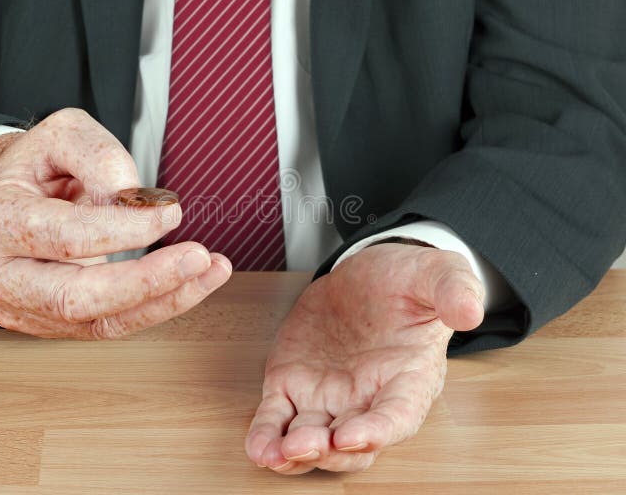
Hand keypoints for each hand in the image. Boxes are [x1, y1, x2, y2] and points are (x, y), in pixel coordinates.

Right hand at [0, 108, 230, 338]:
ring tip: (210, 271)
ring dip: (164, 300)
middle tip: (198, 258)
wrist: (6, 199)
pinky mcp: (50, 324)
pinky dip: (157, 307)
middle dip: (145, 282)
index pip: (65, 236)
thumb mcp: (62, 134)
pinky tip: (193, 285)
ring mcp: (21, 308)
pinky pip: (110, 325)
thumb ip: (100, 157)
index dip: (124, 228)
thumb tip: (137, 202)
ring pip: (100, 321)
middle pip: (76, 297)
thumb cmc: (35, 166)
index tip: (171, 213)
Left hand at [245, 243, 483, 472]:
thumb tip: (470, 311)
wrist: (366, 275)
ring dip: (295, 453)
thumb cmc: (407, 281)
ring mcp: (328, 397)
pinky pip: (278, 418)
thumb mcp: (436, 274)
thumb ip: (454, 289)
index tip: (355, 434)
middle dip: (330, 451)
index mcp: (408, 379)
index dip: (377, 431)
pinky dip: (267, 436)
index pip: (398, 416)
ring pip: (312, 439)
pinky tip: (258, 449)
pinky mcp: (294, 386)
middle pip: (353, 444)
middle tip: (306, 445)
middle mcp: (368, 399)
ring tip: (276, 455)